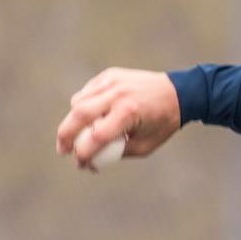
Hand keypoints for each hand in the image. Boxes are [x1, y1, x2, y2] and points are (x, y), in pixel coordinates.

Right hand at [55, 68, 181, 169]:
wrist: (178, 93)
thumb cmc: (162, 123)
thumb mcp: (144, 146)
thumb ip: (117, 152)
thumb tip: (91, 161)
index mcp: (128, 113)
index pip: (96, 136)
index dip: (84, 154)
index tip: (80, 164)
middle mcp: (117, 94)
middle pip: (79, 115)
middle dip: (65, 136)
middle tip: (62, 150)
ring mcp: (111, 81)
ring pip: (79, 101)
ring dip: (73, 120)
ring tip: (79, 135)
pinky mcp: (109, 75)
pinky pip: (87, 92)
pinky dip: (83, 105)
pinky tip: (92, 117)